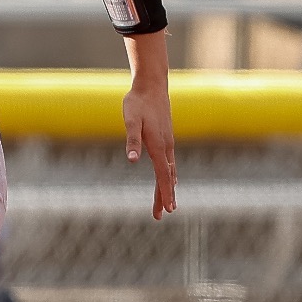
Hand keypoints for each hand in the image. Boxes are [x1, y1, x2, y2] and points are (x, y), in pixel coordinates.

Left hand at [123, 81, 176, 219]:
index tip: (167, 209)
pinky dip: (170, 175)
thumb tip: (133, 160)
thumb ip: (132, 140)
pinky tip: (170, 180)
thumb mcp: (131, 120)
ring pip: (169, 171)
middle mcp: (166, 147)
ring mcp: (167, 143)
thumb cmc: (138, 103)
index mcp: (158, 145)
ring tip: (168, 204)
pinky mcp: (166, 138)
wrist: (151, 86)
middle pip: (167, 177)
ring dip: (167, 188)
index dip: (165, 192)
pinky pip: (169, 163)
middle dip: (164, 196)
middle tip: (160, 215)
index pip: (163, 175)